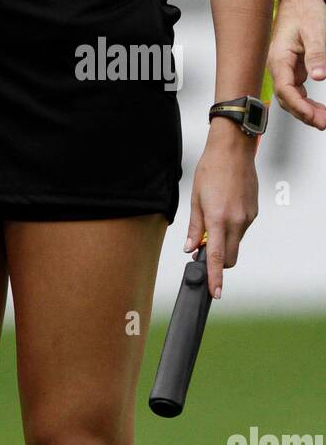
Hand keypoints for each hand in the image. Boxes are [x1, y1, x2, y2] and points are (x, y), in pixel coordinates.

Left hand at [183, 122, 258, 298]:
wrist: (233, 151)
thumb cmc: (210, 170)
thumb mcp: (195, 198)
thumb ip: (194, 226)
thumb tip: (189, 248)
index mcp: (218, 219)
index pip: (216, 256)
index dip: (215, 277)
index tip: (215, 293)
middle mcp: (236, 222)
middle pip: (229, 257)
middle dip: (218, 261)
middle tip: (203, 248)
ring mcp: (248, 218)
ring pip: (236, 243)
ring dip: (224, 241)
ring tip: (213, 216)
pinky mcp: (254, 213)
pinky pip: (242, 230)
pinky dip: (232, 228)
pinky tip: (225, 208)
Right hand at [268, 0, 325, 128]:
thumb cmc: (305, 10)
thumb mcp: (315, 31)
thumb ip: (317, 54)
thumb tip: (319, 76)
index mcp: (279, 57)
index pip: (284, 89)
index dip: (299, 106)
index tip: (314, 117)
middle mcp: (279, 64)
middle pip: (286, 98)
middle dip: (304, 114)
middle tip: (324, 123)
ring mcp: (285, 67)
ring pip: (290, 97)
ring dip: (305, 110)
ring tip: (323, 120)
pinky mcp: (293, 66)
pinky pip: (296, 90)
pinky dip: (306, 102)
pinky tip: (317, 108)